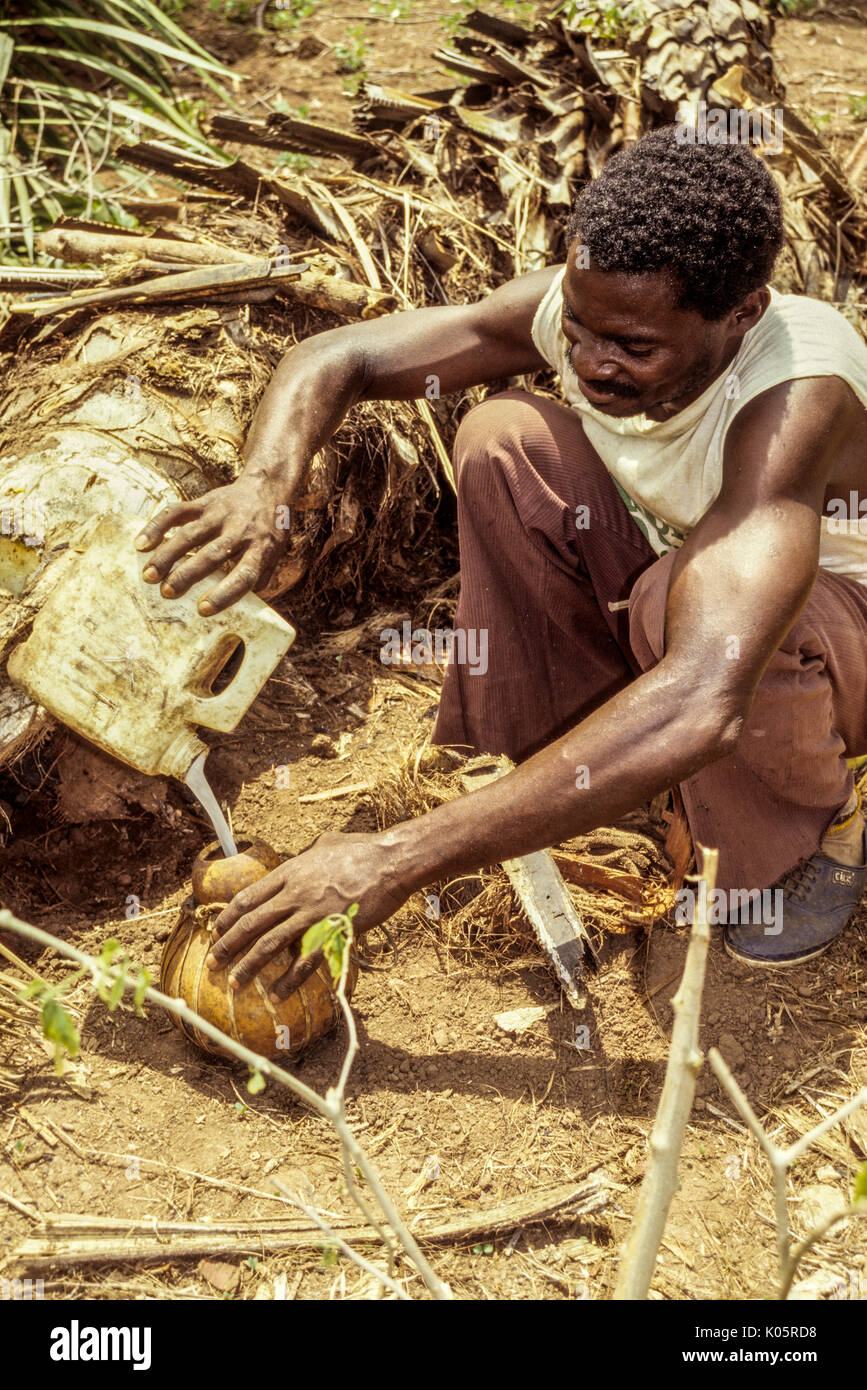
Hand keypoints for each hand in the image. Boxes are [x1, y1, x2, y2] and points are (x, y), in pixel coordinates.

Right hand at [134, 475, 288, 614]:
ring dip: (167, 555)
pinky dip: (156, 526)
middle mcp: (240, 532)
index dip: (224, 593)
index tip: (203, 609)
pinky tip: (141, 544)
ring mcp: (220, 515)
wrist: (268, 489)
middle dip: (187, 575)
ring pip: (189, 535)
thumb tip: (239, 613)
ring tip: (149, 576)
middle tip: (167, 593)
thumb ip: (258, 581)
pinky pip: (176, 512)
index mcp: (260, 550)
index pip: (244, 575)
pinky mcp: (203, 502)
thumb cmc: (267, 534)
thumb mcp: (274, 557)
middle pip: (211, 555)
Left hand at [205, 831, 411, 998]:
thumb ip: (309, 853)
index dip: (228, 917)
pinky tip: (276, 995)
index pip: (249, 897)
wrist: (391, 862)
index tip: (215, 931)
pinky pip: (304, 961)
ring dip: (248, 966)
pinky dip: (288, 980)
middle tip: (212, 963)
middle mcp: (294, 893)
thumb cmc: (363, 850)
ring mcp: (311, 914)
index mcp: (290, 872)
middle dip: (227, 945)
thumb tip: (304, 854)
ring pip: (270, 944)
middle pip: (251, 923)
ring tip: (234, 983)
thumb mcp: (327, 843)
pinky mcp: (331, 932)